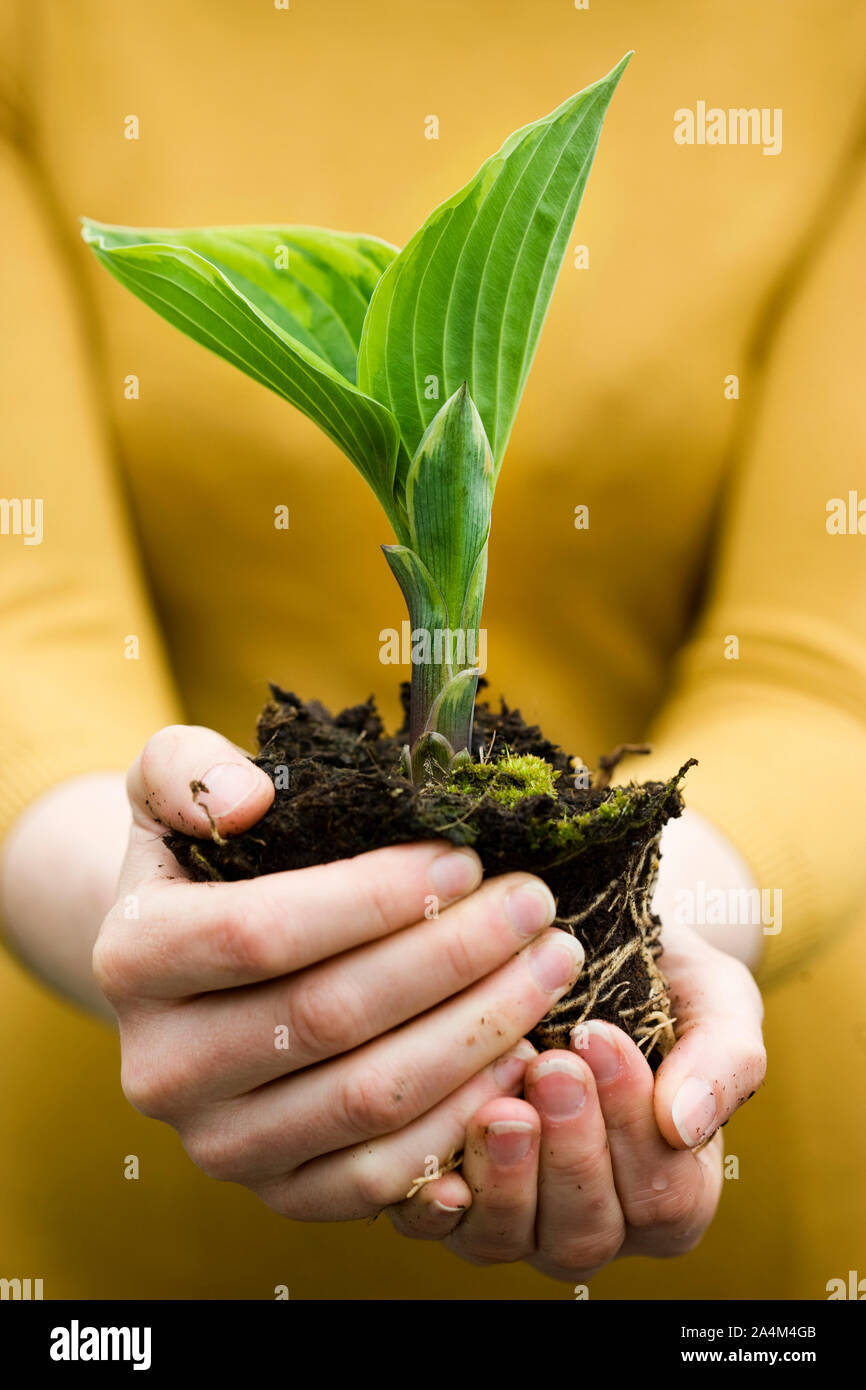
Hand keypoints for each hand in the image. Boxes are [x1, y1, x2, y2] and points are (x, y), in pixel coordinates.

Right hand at [92, 724, 585, 1219]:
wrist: (190, 970)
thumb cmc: (208, 862)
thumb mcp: (175, 790)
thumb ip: (191, 770)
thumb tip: (250, 797)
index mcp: (132, 957)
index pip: (261, 932)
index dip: (373, 897)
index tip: (466, 858)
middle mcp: (161, 1067)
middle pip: (330, 1016)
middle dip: (454, 955)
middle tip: (536, 907)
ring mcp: (217, 1144)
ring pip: (368, 1100)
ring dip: (479, 1031)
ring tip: (550, 966)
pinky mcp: (275, 1193)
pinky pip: (379, 1177)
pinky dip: (461, 1120)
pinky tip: (520, 1055)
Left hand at [387, 922, 765, 1281]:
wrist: (576, 941)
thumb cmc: (660, 976)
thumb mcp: (713, 998)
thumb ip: (723, 1058)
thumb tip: (686, 1122)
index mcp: (671, 1187)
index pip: (665, 1197)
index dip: (633, 1124)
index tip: (601, 1038)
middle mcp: (595, 1219)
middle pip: (588, 1229)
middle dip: (571, 1149)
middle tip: (552, 1066)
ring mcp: (517, 1218)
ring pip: (511, 1237)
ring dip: (507, 1176)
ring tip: (501, 1105)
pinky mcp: (447, 1202)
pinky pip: (436, 1226)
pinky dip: (433, 1201)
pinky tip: (440, 1167)